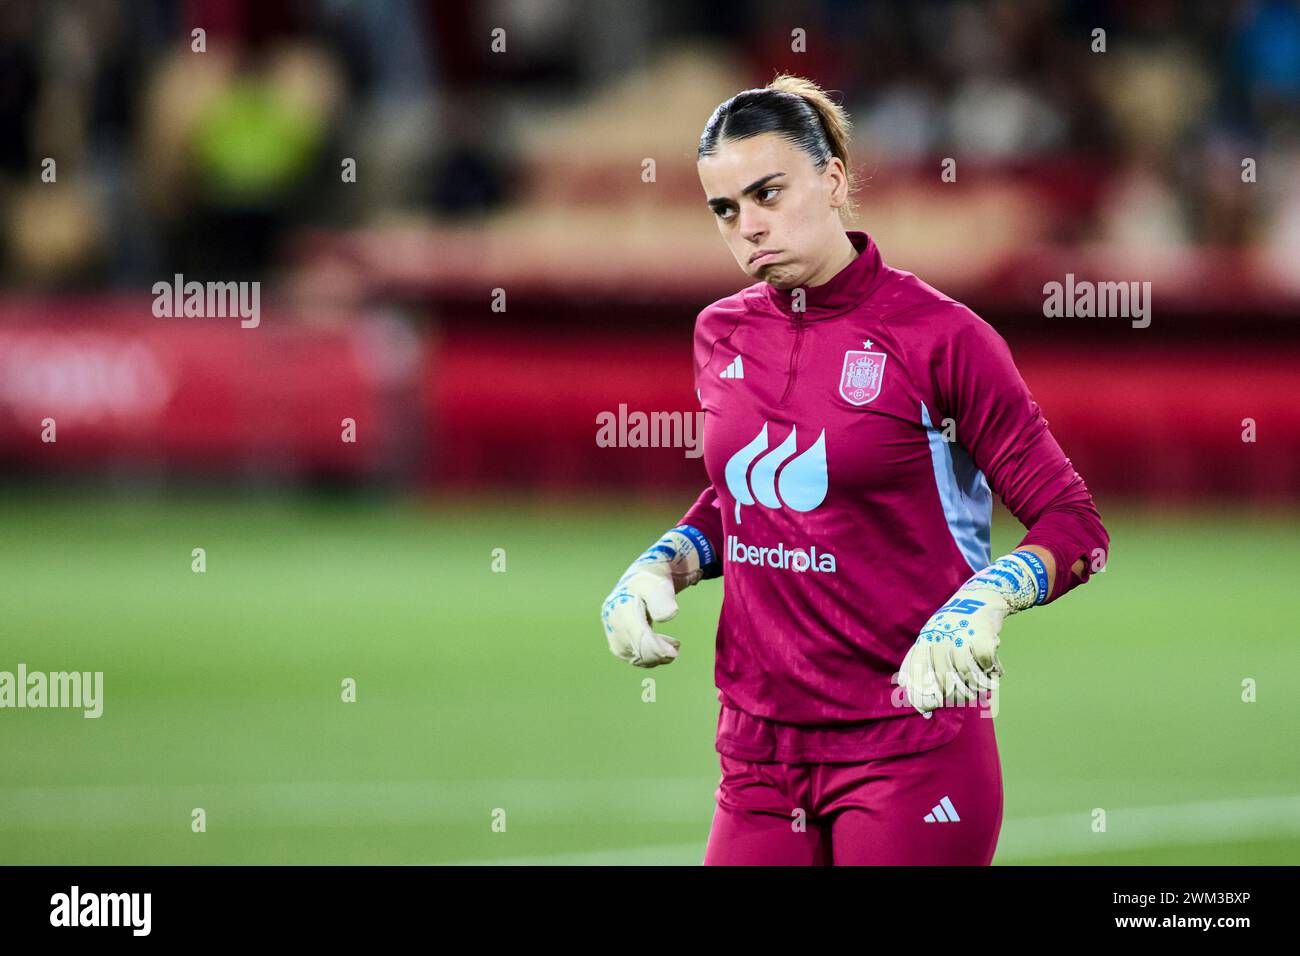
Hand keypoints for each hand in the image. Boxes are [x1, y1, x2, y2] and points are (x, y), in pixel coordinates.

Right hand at [601, 528, 705, 666]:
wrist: (641, 580)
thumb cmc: (652, 581)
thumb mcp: (659, 586)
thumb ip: (662, 600)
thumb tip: (668, 615)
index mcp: (622, 606)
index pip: (639, 637)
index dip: (657, 649)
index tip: (675, 652)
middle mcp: (612, 620)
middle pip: (634, 649)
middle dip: (656, 655)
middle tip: (675, 651)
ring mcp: (611, 630)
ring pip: (631, 655)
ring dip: (653, 657)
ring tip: (671, 648)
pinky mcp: (615, 637)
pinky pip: (630, 654)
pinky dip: (647, 657)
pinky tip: (661, 648)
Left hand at [896, 551, 1046, 715]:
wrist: (979, 598)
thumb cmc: (951, 627)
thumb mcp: (928, 639)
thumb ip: (917, 667)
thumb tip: (916, 701)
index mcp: (925, 641)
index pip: (918, 678)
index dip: (923, 699)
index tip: (930, 709)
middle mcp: (941, 640)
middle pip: (946, 685)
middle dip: (955, 697)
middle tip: (964, 697)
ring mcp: (962, 639)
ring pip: (969, 680)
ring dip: (978, 688)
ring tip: (982, 686)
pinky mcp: (983, 638)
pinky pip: (989, 668)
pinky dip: (995, 672)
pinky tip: (995, 669)